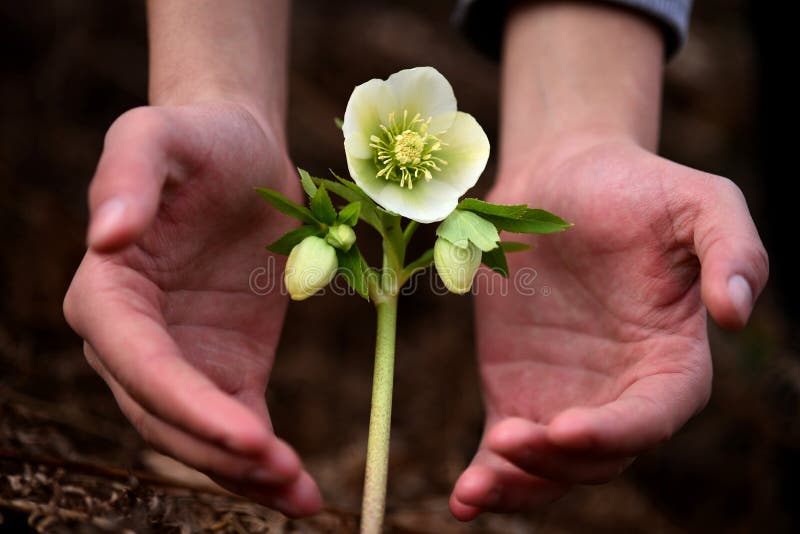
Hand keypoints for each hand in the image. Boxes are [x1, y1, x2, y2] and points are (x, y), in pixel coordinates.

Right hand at [64, 102, 321, 516]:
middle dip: (220, 451)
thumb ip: (125, 176)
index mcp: (108, 292)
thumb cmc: (197, 141)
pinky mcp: (226, 370)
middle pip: (164, 416)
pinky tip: (300, 491)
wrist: (243, 156)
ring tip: (300, 497)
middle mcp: (134, 340)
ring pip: (199, 438)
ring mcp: (182, 361)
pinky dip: (263, 465)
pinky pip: (238, 428)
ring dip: (245, 474)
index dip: (186, 403)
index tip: (247, 432)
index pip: (138, 363)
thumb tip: (105, 239)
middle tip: (284, 472)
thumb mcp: (158, 134)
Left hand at [449, 138, 767, 518]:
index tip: (567, 426)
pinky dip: (489, 480)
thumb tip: (735, 313)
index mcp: (671, 358)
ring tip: (478, 488)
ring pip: (551, 469)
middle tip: (511, 439)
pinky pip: (506, 452)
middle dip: (556, 460)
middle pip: (598, 456)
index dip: (618, 430)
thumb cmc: (636, 187)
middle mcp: (620, 390)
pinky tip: (464, 499)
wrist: (561, 176)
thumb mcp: (699, 201)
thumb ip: (732, 249)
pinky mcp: (517, 392)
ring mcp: (566, 396)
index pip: (654, 415)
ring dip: (518, 486)